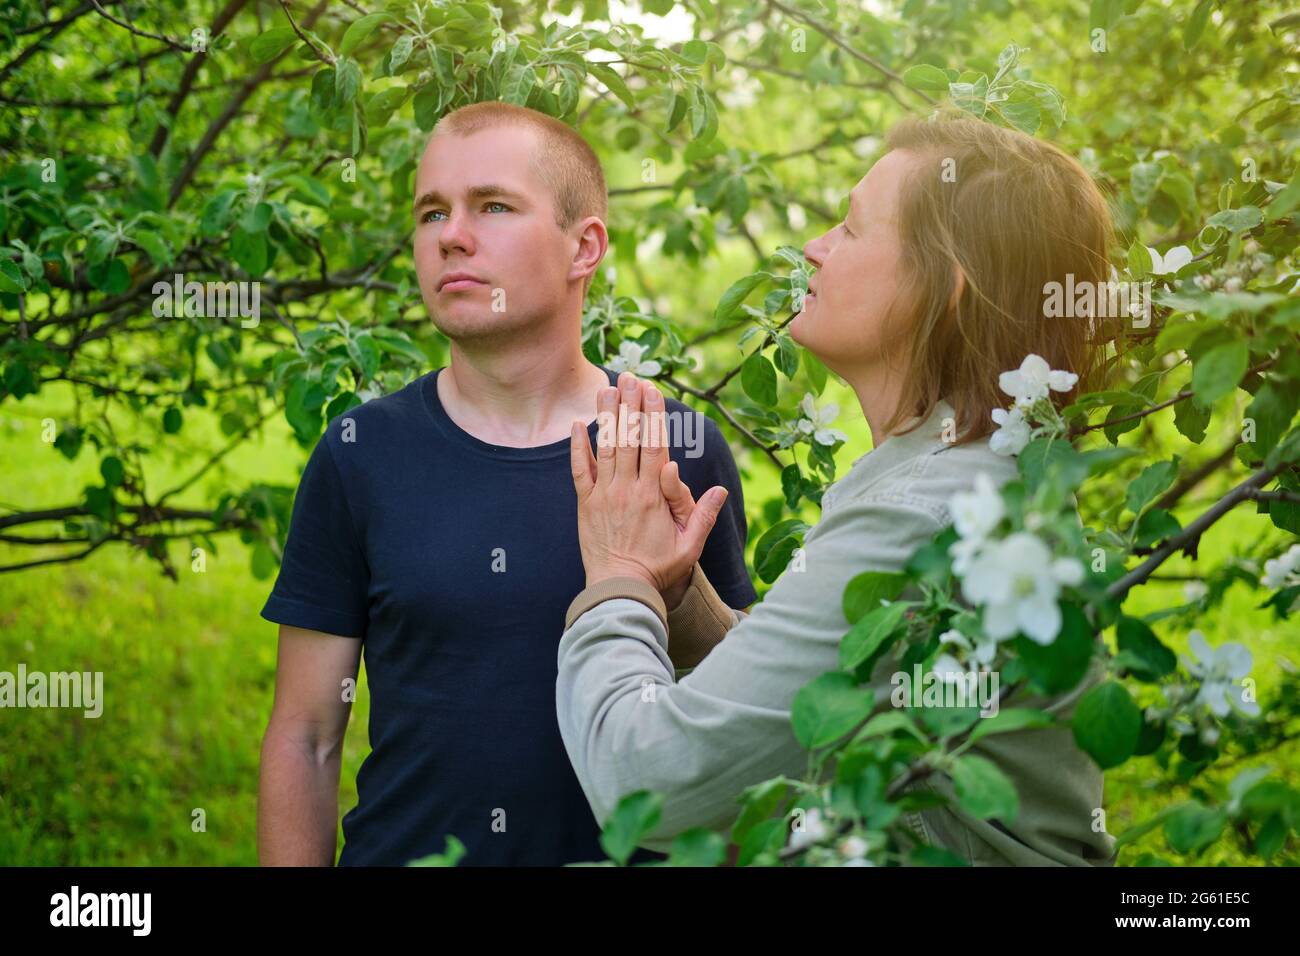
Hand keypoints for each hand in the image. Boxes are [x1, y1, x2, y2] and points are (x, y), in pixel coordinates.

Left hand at [570, 372, 727, 591]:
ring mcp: (604, 495)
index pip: (655, 446)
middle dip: (631, 405)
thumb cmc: (658, 570)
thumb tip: (720, 490)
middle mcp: (628, 489)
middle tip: (630, 376)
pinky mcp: (586, 504)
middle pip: (630, 438)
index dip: (653, 416)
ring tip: (607, 388)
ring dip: (606, 416)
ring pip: (605, 447)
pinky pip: (580, 470)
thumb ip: (704, 516)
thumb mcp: (690, 546)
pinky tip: (579, 424)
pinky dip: (578, 447)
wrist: (620, 590)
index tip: (653, 391)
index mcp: (654, 495)